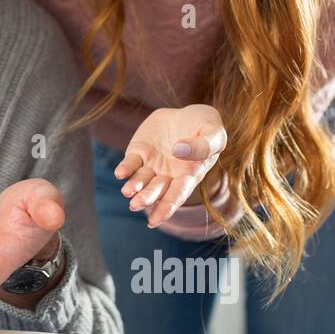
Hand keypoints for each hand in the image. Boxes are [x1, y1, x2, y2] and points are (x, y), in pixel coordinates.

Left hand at [115, 104, 226, 226]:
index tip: (154, 221)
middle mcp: (169, 175)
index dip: (166, 208)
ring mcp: (152, 164)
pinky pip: (130, 163)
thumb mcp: (215, 133)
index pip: (177, 195)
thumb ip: (205, 145)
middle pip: (156, 190)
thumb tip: (180, 151)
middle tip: (136, 204)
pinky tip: (120, 173)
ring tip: (127, 191)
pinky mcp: (139, 151)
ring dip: (134, 186)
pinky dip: (125, 169)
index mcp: (190, 175)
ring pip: (141, 180)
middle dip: (146, 198)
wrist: (187, 112)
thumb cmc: (206, 126)